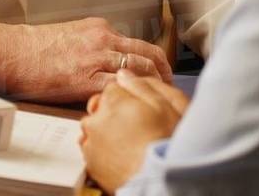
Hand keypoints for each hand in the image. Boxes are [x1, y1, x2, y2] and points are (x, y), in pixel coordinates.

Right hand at [0, 16, 171, 103]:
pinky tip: (136, 106)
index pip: (137, 44)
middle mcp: (102, 39)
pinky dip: (131, 96)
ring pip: (140, 70)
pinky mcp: (85, 80)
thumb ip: (92, 45)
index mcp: (99, 28)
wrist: (10, 52)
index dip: (153, 60)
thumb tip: (106, 61)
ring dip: (153, 85)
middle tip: (169, 86)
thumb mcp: (70, 35)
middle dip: (163, 72)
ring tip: (158, 99)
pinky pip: (119, 89)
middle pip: (148, 54)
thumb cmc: (32, 48)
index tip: (159, 71)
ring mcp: (96, 59)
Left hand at [80, 70, 190, 192]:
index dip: (127, 97)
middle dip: (113, 112)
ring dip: (105, 131)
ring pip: (94, 128)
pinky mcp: (90, 164)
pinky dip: (102, 150)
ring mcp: (91, 143)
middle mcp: (96, 120)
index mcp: (114, 102)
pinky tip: (121, 155)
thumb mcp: (167, 105)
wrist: (162, 183)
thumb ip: (143, 85)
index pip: (112, 88)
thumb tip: (124, 74)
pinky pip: (92, 150)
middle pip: (100, 107)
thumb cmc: (168, 144)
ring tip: (129, 143)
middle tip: (136, 126)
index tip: (138, 107)